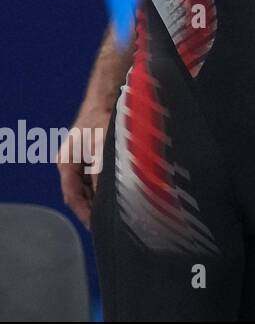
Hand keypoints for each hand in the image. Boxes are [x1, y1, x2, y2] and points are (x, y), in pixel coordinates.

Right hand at [57, 97, 113, 227]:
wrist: (109, 97)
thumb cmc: (102, 120)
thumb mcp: (102, 148)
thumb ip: (101, 173)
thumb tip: (105, 198)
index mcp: (66, 163)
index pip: (72, 196)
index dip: (84, 213)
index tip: (96, 226)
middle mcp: (71, 164)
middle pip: (80, 193)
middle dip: (93, 208)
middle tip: (109, 223)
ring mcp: (81, 160)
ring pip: (89, 186)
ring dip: (101, 198)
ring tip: (116, 213)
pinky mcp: (93, 156)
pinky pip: (97, 177)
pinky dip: (106, 186)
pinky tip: (120, 194)